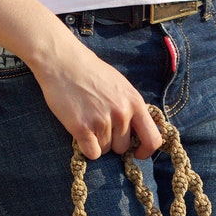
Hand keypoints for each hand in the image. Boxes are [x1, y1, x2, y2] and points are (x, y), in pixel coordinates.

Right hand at [31, 44, 162, 159]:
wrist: (62, 62)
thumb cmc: (91, 73)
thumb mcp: (121, 87)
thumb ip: (131, 109)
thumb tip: (139, 134)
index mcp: (134, 102)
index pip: (153, 139)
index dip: (145, 150)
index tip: (136, 152)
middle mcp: (121, 113)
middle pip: (123, 148)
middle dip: (112, 142)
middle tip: (99, 125)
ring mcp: (102, 121)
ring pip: (105, 150)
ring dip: (96, 141)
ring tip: (87, 120)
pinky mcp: (83, 128)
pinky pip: (92, 153)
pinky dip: (86, 147)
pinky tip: (80, 131)